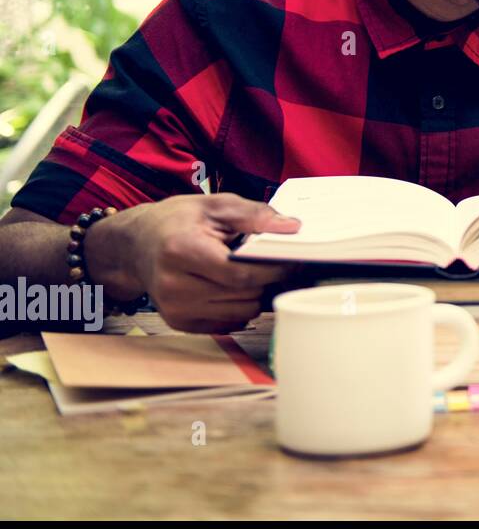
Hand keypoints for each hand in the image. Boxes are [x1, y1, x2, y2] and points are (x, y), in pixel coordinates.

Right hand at [87, 193, 302, 333]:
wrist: (136, 245)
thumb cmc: (177, 221)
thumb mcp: (215, 205)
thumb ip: (254, 215)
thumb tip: (291, 227)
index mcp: (182, 251)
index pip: (241, 273)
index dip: (273, 269)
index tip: (292, 259)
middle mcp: (174, 285)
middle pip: (244, 294)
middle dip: (267, 279)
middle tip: (272, 262)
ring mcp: (175, 308)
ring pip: (241, 312)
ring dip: (255, 293)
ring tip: (248, 271)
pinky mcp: (179, 322)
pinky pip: (228, 322)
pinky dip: (240, 306)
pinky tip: (233, 286)